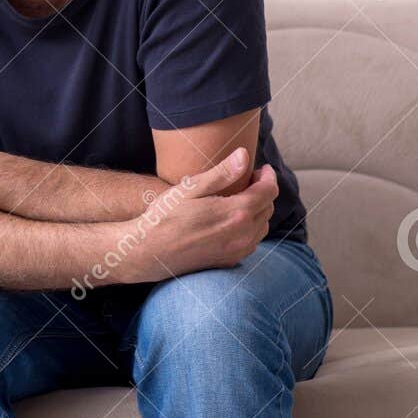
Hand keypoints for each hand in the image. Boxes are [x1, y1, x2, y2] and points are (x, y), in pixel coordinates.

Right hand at [124, 149, 278, 281]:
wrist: (148, 251)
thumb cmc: (164, 216)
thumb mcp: (190, 188)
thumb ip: (222, 173)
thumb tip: (244, 155)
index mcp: (236, 213)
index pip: (269, 192)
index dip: (269, 176)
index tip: (261, 168)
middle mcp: (242, 235)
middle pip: (268, 208)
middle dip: (264, 191)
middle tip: (249, 179)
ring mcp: (237, 251)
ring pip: (262, 226)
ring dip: (258, 210)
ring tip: (242, 198)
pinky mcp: (229, 261)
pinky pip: (252, 241)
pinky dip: (250, 227)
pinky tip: (233, 220)